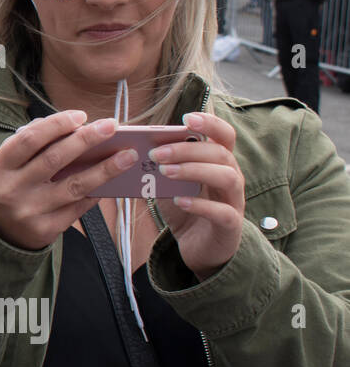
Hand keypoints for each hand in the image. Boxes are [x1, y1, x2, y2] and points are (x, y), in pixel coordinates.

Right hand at [0, 111, 136, 249]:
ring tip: (128, 155)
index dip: (57, 124)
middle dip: (87, 139)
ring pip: (74, 185)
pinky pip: (78, 207)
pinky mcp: (46, 230)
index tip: (81, 116)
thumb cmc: (3, 187)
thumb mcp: (3, 164)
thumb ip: (30, 145)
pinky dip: (96, 192)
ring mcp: (30, 211)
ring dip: (105, 169)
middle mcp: (12, 189)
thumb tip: (71, 128)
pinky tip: (112, 182)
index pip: (30, 139)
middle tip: (111, 126)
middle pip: (55, 159)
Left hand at [148, 112, 244, 278]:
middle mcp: (232, 177)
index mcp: (219, 161)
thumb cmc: (185, 208)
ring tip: (164, 172)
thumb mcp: (169, 183)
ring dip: (194, 170)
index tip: (187, 118)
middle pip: (220, 153)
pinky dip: (201, 204)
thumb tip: (131, 148)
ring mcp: (235, 201)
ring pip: (227, 177)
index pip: (225, 134)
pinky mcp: (231, 225)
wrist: (198, 247)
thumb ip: (159, 165)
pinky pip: (222, 212)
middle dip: (186, 149)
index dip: (210, 123)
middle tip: (156, 153)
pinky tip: (180, 200)